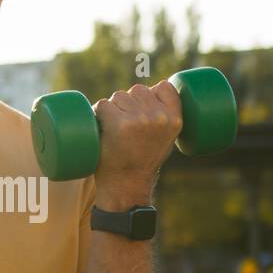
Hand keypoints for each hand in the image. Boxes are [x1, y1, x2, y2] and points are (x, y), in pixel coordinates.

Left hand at [93, 81, 181, 208]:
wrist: (126, 185)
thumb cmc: (143, 161)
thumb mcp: (166, 139)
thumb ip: (164, 117)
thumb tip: (153, 90)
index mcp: (175, 120)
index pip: (164, 87)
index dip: (151, 94)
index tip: (144, 108)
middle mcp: (159, 118)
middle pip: (138, 90)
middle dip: (129, 102)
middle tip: (126, 126)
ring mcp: (138, 120)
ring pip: (119, 96)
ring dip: (113, 108)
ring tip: (115, 130)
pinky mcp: (118, 124)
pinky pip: (103, 105)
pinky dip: (97, 113)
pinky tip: (101, 127)